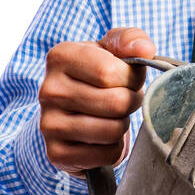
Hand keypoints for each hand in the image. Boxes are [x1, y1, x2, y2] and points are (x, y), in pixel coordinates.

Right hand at [38, 27, 157, 174]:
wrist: (72, 112)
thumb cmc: (99, 74)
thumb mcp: (113, 49)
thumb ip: (131, 39)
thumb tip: (146, 49)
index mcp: (60, 56)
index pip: (111, 72)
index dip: (132, 78)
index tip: (128, 78)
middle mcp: (48, 90)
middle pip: (116, 103)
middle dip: (130, 102)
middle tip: (123, 100)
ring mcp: (49, 124)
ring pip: (113, 130)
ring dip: (122, 125)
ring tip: (112, 117)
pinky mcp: (56, 154)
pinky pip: (107, 155)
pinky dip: (114, 149)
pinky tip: (102, 138)